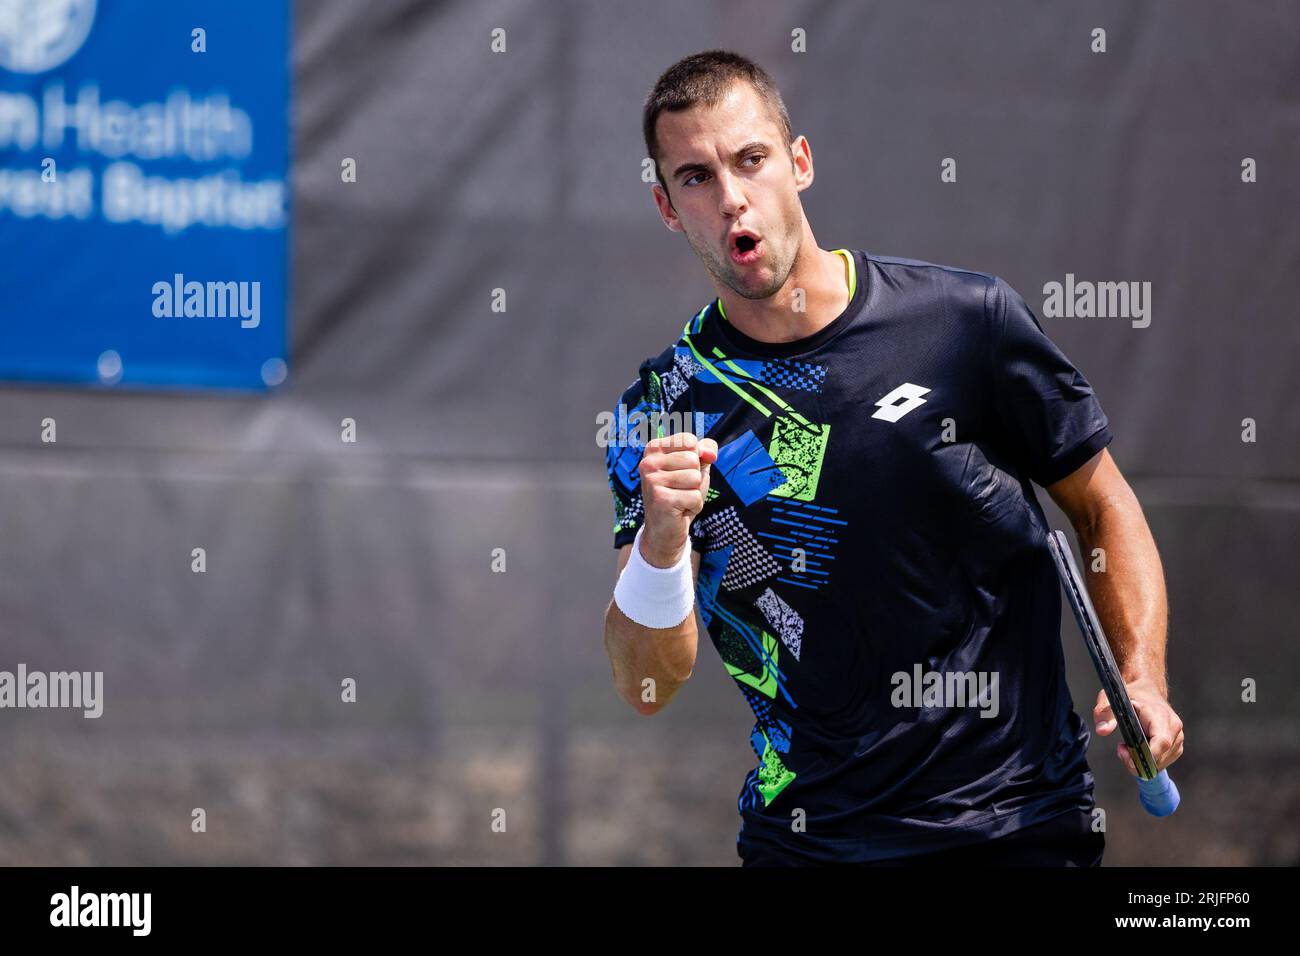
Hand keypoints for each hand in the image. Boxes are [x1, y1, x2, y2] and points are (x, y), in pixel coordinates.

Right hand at [638, 432, 717, 567]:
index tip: (681, 472)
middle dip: (695, 477)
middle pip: (693, 459)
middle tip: (680, 489)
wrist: (665, 529)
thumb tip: (710, 454)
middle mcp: (648, 462)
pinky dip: (694, 506)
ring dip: (694, 492)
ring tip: (680, 498)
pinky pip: (695, 496)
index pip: (689, 440)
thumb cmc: (680, 493)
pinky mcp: (661, 499)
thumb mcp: (695, 466)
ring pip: (695, 477)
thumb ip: (705, 450)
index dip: (695, 458)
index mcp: (654, 449)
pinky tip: (679, 510)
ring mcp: (652, 481)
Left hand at [1094, 677, 1183, 775]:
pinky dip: (1149, 761)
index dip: (1145, 754)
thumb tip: (1102, 730)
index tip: (1125, 754)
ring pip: (1161, 763)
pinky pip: (1163, 762)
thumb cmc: (1131, 695)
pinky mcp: (1177, 746)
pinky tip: (1137, 749)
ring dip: (1142, 762)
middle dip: (1137, 760)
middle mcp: (1174, 728)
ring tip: (1128, 746)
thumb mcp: (1113, 699)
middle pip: (1160, 756)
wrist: (1148, 692)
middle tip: (1121, 749)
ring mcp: (1178, 738)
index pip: (1162, 741)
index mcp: (1161, 715)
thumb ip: (1105, 713)